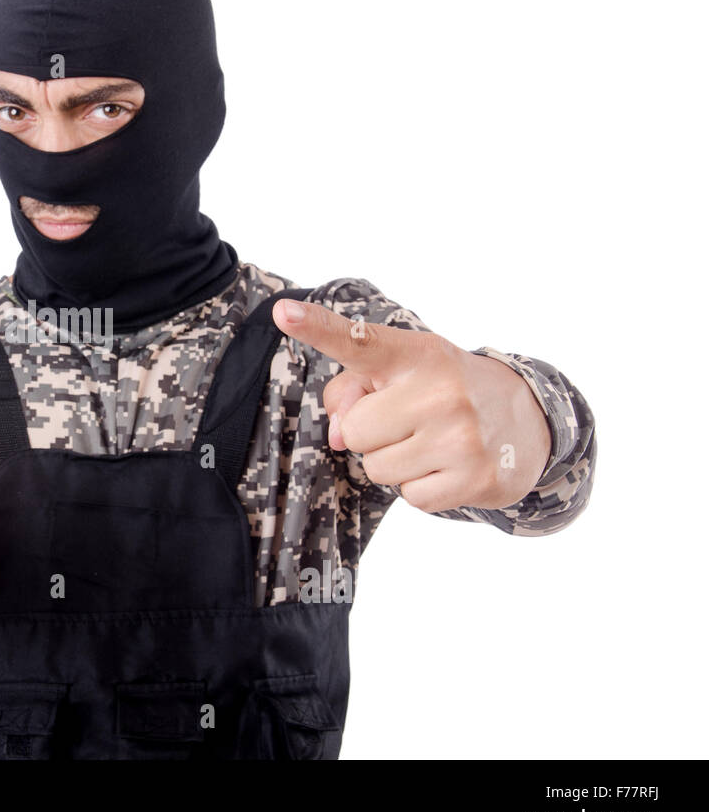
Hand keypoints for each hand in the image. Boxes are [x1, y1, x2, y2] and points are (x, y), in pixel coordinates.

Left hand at [273, 300, 550, 512]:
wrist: (527, 418)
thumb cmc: (441, 391)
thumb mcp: (401, 373)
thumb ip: (351, 391)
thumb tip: (341, 436)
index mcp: (417, 354)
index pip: (359, 342)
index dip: (317, 327)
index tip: (284, 312)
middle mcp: (441, 390)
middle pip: (356, 431)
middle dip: (373, 433)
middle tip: (410, 421)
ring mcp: (463, 436)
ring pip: (378, 469)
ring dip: (396, 462)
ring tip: (430, 442)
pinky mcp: (478, 478)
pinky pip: (411, 499)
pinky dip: (421, 488)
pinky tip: (447, 466)